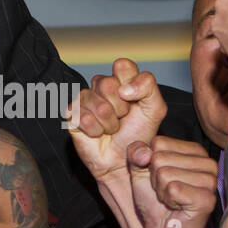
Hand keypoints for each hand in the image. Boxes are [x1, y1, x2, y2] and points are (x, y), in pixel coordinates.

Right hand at [67, 58, 165, 182]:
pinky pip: (82, 116)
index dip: (131, 85)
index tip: (135, 102)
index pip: (122, 65)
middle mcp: (102, 85)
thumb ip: (148, 87)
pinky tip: (98, 134)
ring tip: (111, 129)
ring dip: (108, 122)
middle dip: (120, 108)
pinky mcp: (71, 113)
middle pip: (107, 83)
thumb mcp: (155, 108)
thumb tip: (123, 89)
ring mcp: (85, 99)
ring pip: (95, 103)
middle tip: (122, 119)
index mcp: (122, 79)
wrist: (123, 161)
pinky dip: (95, 130)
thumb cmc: (138, 134)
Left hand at [128, 137, 217, 227]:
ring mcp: (210, 180)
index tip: (161, 179)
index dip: (151, 164)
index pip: (158, 143)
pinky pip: (173, 189)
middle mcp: (207, 162)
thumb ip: (136, 152)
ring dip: (162, 191)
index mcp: (195, 150)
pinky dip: (169, 200)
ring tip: (173, 200)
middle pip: (160, 158)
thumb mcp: (139, 170)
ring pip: (165, 174)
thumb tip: (145, 154)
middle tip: (167, 192)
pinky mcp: (207, 199)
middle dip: (156, 179)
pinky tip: (178, 207)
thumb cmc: (154, 201)